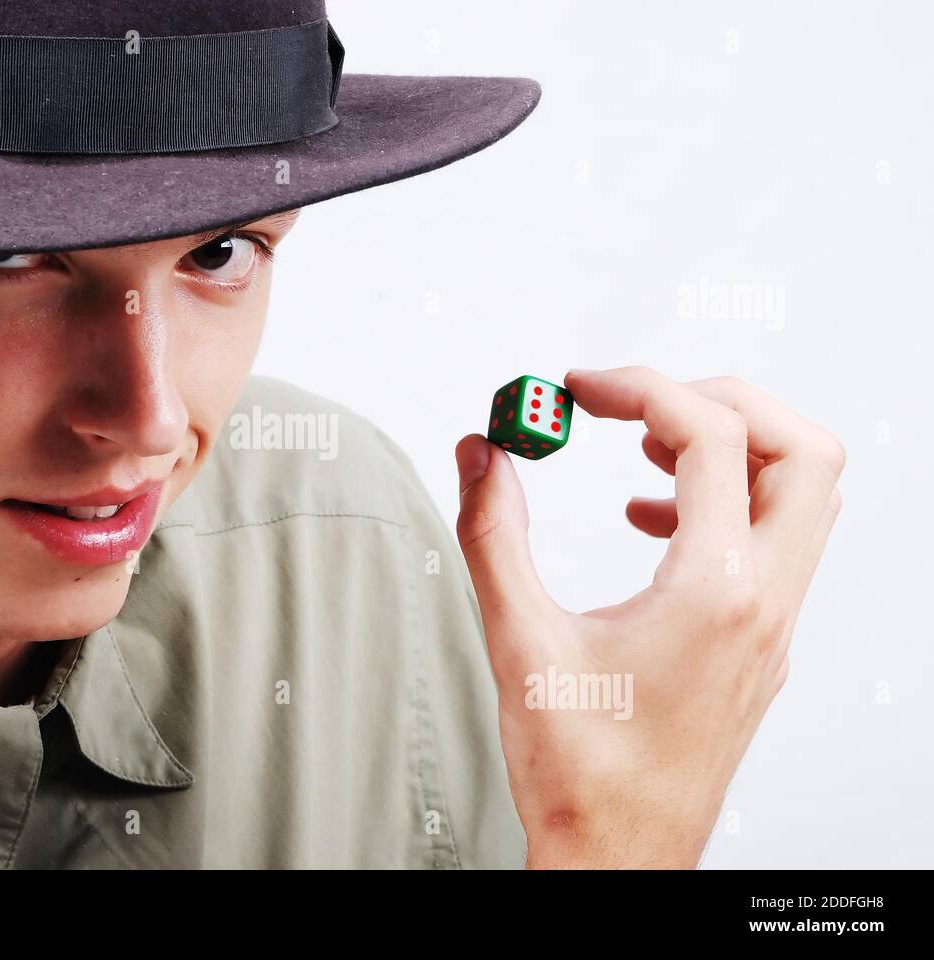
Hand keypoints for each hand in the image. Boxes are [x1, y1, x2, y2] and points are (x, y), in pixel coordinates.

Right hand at [454, 366, 844, 867]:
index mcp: (715, 592)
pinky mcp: (761, 644)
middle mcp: (763, 602)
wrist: (619, 858)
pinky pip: (775, 542)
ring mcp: (772, 626)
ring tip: (642, 453)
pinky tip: (648, 522)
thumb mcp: (521, 640)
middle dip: (717, 401)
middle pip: (801, 450)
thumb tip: (482, 453)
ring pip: (803, 495)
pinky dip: (725, 503)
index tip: (579, 391)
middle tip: (635, 405)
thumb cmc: (579, 772)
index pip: (713, 438)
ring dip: (733, 451)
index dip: (641, 390)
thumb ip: (494, 534)